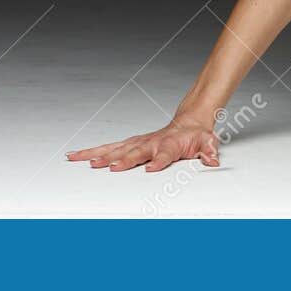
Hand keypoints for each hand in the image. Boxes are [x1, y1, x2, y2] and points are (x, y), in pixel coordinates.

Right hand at [66, 118, 219, 172]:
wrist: (189, 121)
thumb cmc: (196, 135)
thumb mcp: (208, 142)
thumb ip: (210, 151)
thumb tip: (213, 160)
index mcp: (169, 145)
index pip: (163, 154)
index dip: (158, 161)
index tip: (150, 169)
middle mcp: (150, 142)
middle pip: (133, 152)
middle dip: (120, 160)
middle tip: (106, 167)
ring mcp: (138, 142)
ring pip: (114, 148)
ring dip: (96, 154)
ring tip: (76, 159)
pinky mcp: (130, 144)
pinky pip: (109, 147)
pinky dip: (92, 151)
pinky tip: (77, 156)